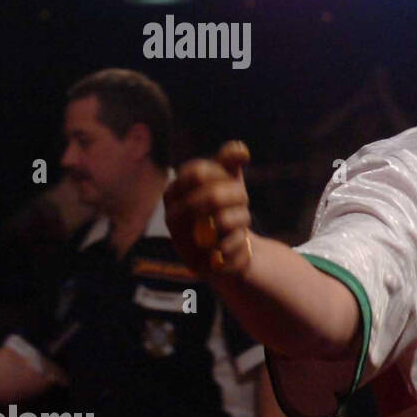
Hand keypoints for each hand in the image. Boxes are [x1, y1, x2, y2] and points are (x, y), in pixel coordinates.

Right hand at [164, 141, 252, 277]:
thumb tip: (240, 150)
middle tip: (244, 200)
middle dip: (238, 196)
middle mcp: (172, 219)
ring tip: (241, 222)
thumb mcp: (227, 181)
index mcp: (173, 193)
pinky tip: (239, 244)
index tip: (231, 180)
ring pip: (223, 222)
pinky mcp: (200, 266)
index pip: (198, 172)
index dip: (222, 174)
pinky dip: (242, 243)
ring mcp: (183, 243)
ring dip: (242, 219)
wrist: (229, 249)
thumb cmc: (225, 208)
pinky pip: (230, 249)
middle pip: (213, 197)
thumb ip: (229, 161)